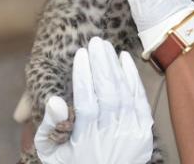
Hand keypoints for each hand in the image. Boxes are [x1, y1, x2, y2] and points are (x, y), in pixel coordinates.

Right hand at [35, 37, 153, 163]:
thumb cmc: (72, 163)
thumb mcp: (51, 152)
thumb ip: (49, 127)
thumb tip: (55, 100)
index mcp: (86, 141)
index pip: (86, 102)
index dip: (83, 75)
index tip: (80, 54)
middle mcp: (111, 137)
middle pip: (108, 94)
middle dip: (101, 64)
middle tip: (95, 41)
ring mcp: (130, 135)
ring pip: (125, 94)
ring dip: (115, 67)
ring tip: (105, 46)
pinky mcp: (144, 134)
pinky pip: (140, 101)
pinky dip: (133, 78)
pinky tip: (125, 59)